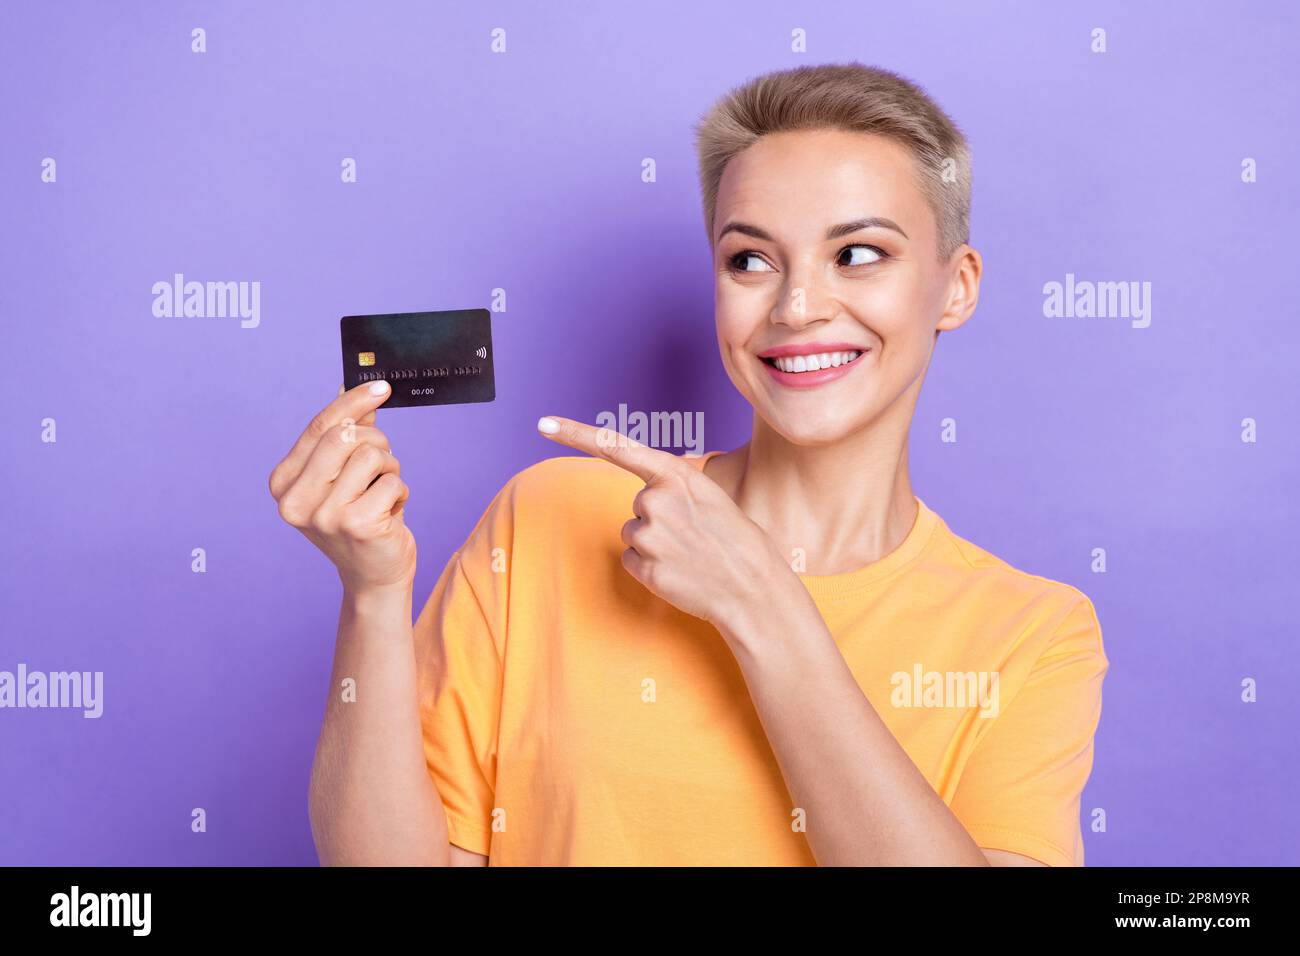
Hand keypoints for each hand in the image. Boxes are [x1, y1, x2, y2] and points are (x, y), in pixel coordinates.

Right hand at [269, 381, 415, 591]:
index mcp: (283, 482)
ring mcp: (322, 515)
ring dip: (391, 470)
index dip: (353, 401)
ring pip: (373, 456)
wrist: (374, 575)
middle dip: (377, 442)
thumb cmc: (361, 518)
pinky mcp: (355, 525)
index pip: (320, 427)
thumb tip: (351, 386)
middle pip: (346, 436)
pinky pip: (392, 483)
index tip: (381, 386)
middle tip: (384, 464)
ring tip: (383, 494)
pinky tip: (390, 515)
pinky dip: (400, 493)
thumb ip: (346, 434)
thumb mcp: (344, 475)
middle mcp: (294, 500)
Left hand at [537, 415, 794, 629]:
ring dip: (655, 545)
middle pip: (636, 505)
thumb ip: (673, 487)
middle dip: (658, 519)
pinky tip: (679, 571)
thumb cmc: (735, 539)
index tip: (544, 423)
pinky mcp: (643, 567)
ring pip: (633, 535)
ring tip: (689, 554)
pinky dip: (652, 568)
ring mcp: (649, 534)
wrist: (752, 586)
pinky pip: (633, 561)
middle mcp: (656, 499)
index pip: (616, 446)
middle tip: (694, 534)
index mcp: (675, 475)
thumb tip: (644, 498)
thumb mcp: (709, 496)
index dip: (576, 433)